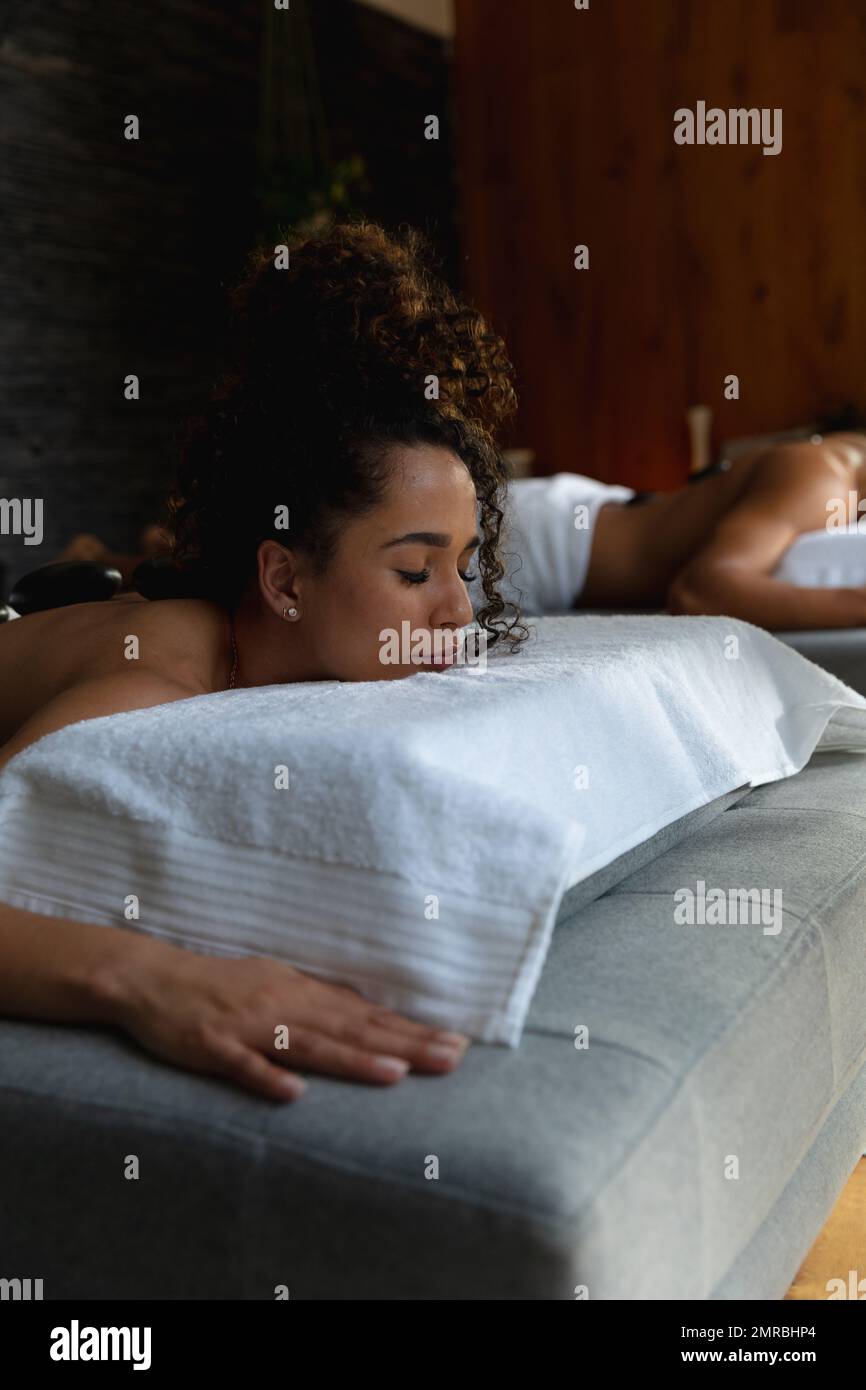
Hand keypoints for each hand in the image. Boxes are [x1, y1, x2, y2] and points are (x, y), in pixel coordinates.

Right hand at [100, 944, 471, 1101]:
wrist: (152, 978)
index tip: (457, 1043)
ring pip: (309, 1045)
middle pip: (353, 1028)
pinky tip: (294, 1095)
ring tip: (395, 1074)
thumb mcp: (277, 985)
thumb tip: (368, 1014)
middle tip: (453, 1058)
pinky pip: (243, 1066)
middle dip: (404, 1045)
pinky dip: (268, 1078)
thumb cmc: (220, 985)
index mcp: (302, 993)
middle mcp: (284, 1005)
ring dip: (353, 1060)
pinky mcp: (213, 1046)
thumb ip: (320, 1004)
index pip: (369, 1015)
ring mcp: (250, 1026)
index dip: (413, 1030)